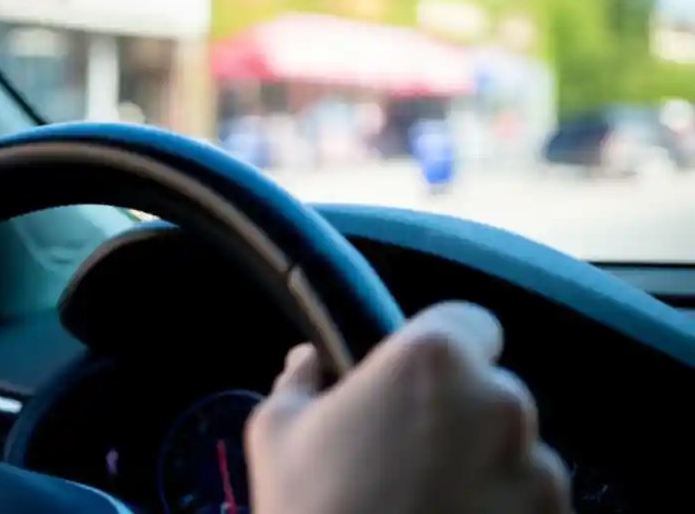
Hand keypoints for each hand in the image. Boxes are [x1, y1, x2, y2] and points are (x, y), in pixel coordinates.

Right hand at [245, 302, 570, 513]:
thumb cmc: (311, 509)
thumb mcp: (277, 434)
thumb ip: (300, 382)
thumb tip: (307, 361)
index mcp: (432, 360)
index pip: (468, 321)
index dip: (443, 349)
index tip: (417, 383)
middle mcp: (500, 402)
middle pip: (491, 389)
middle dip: (461, 415)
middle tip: (411, 455)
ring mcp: (538, 470)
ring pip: (517, 451)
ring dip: (486, 467)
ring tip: (433, 503)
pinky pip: (533, 503)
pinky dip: (504, 511)